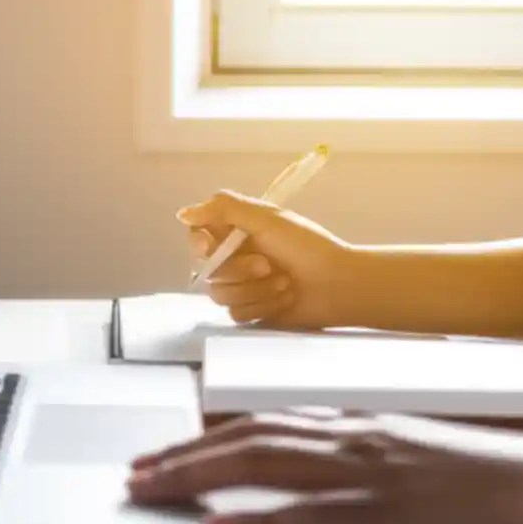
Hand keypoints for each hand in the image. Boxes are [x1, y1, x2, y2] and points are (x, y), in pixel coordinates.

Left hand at [126, 408, 522, 523]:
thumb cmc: (478, 474)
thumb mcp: (406, 449)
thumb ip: (354, 454)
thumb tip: (307, 472)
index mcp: (352, 424)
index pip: (260, 423)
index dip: (206, 437)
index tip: (167, 452)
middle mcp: (346, 439)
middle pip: (245, 439)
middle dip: (183, 455)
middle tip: (137, 472)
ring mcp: (361, 474)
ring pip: (259, 466)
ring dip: (196, 477)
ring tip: (152, 490)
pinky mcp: (380, 514)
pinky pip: (305, 519)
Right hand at [179, 190, 350, 327]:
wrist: (338, 285)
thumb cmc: (308, 246)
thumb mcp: (267, 218)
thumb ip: (224, 209)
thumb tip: (184, 213)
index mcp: (237, 233)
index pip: (198, 237)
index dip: (199, 244)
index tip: (209, 247)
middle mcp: (236, 259)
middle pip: (208, 270)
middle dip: (239, 270)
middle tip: (267, 265)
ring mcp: (243, 287)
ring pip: (221, 295)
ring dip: (255, 290)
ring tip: (284, 283)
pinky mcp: (252, 311)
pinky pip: (237, 314)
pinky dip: (262, 306)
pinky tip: (284, 298)